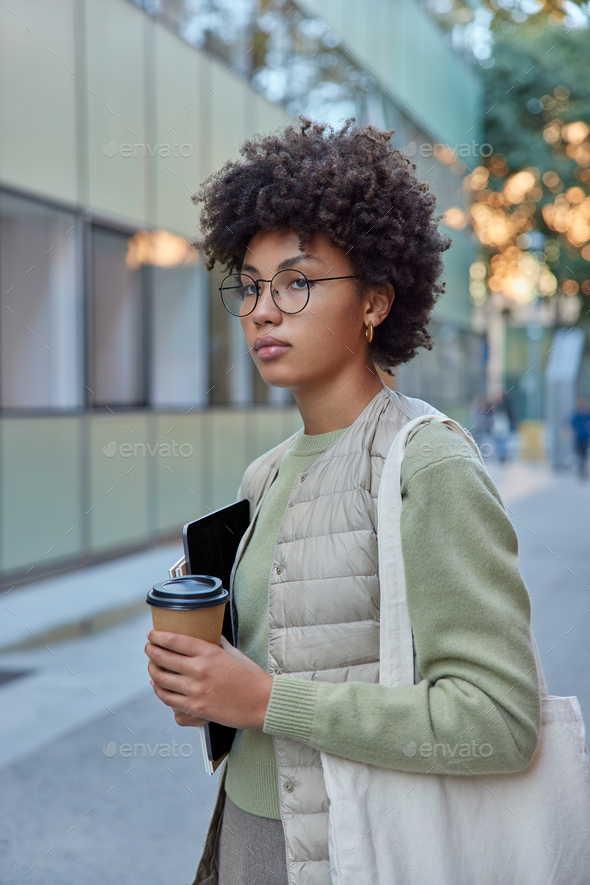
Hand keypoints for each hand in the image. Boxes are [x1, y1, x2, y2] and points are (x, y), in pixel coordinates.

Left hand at [144, 631, 273, 729]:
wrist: (262, 702)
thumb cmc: (251, 676)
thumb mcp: (233, 653)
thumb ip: (217, 644)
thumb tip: (207, 635)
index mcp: (209, 653)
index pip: (174, 641)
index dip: (157, 637)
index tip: (151, 635)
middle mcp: (199, 670)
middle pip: (163, 658)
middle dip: (151, 651)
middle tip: (149, 648)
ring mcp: (196, 691)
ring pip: (161, 679)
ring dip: (152, 671)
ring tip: (152, 666)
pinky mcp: (196, 708)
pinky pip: (168, 699)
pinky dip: (159, 691)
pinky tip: (158, 686)